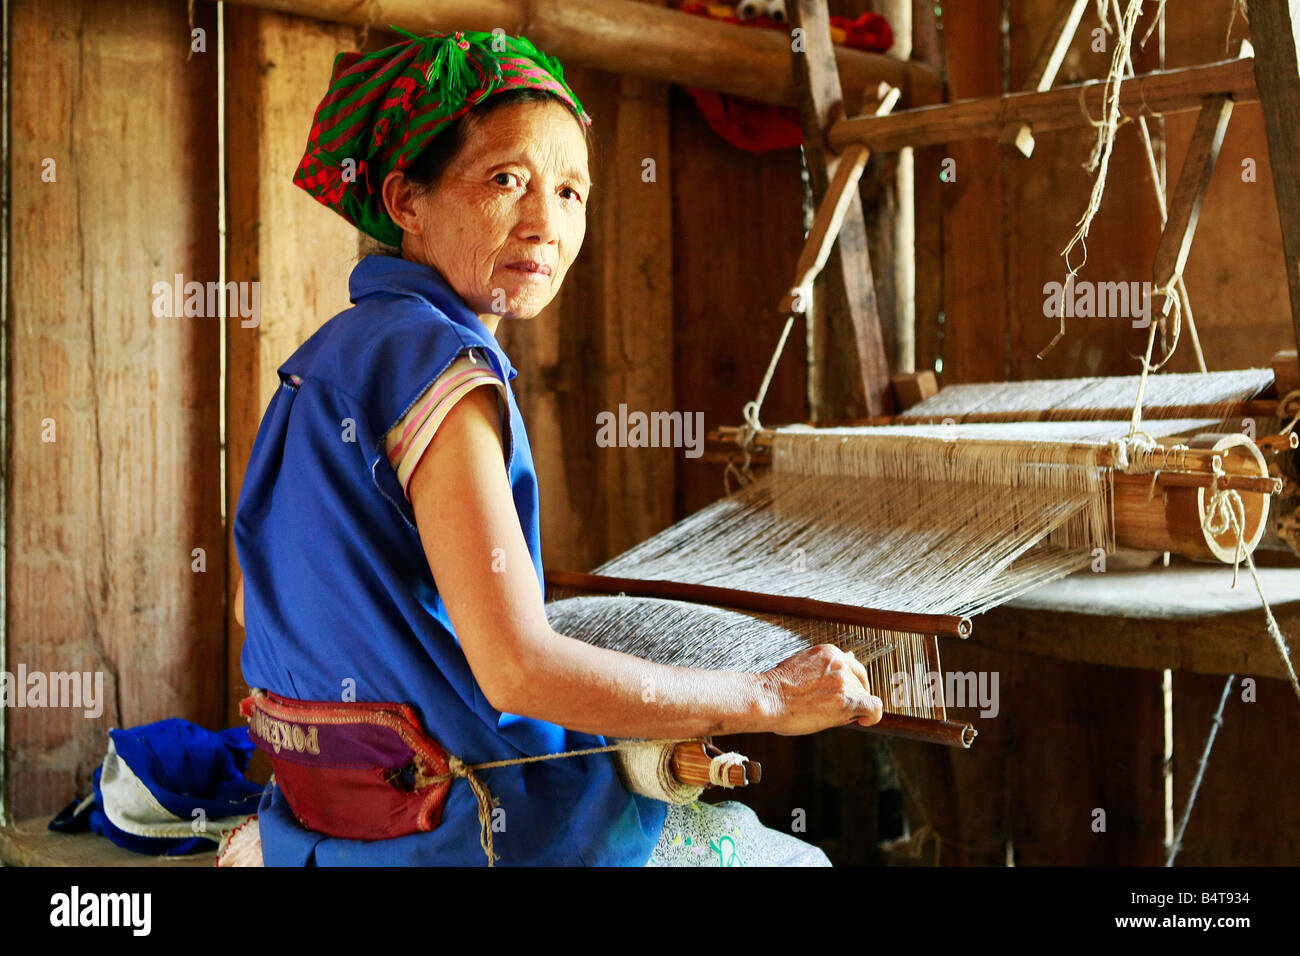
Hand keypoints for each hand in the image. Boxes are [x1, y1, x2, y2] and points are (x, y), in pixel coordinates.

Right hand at [756, 644, 882, 735]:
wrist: (767, 699)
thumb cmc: (779, 687)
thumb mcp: (803, 664)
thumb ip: (827, 664)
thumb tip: (850, 656)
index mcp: (829, 652)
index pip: (852, 666)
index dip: (850, 683)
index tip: (841, 695)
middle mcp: (840, 663)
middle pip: (859, 682)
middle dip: (851, 696)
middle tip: (832, 708)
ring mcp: (844, 681)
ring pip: (863, 697)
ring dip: (850, 708)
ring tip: (827, 714)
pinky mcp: (846, 701)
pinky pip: (874, 708)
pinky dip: (872, 716)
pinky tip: (862, 721)